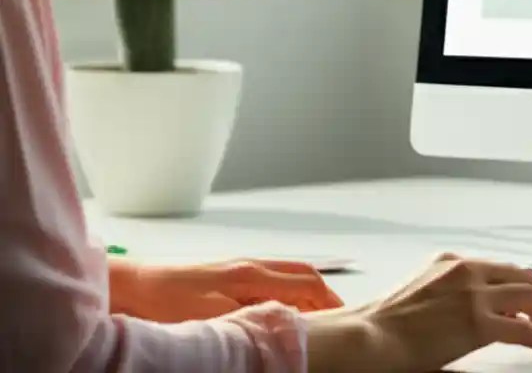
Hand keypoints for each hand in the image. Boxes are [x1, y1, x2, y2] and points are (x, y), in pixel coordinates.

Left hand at [109, 257, 343, 322]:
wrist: (136, 285)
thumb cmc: (168, 303)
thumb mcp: (214, 316)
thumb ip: (254, 315)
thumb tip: (289, 319)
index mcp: (252, 275)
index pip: (307, 283)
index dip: (330, 301)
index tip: (343, 318)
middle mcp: (252, 265)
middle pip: (305, 272)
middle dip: (326, 292)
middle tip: (339, 315)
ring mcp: (242, 265)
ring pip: (290, 273)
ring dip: (308, 292)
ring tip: (316, 315)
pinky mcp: (231, 272)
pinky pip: (273, 277)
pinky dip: (289, 291)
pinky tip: (284, 309)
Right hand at [305, 252, 531, 372]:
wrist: (367, 337)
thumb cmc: (382, 323)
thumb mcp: (420, 292)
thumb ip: (449, 295)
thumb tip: (469, 316)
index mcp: (451, 261)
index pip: (500, 269)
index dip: (521, 287)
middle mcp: (466, 270)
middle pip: (522, 277)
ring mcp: (474, 293)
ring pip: (530, 297)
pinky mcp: (478, 322)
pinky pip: (526, 330)